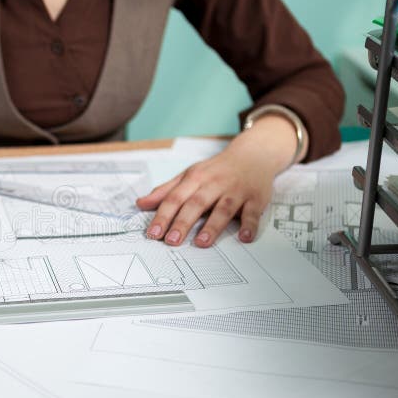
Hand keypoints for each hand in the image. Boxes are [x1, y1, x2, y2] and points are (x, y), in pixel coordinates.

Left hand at [136, 114, 302, 246]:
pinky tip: (244, 238)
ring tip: (201, 243)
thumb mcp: (189, 175)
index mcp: (195, 178)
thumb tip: (141, 204)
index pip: (175, 198)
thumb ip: (165, 191)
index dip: (163, 215)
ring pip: (223, 209)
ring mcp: (236, 191)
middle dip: (183, 223)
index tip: (152, 233)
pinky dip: (249, 225)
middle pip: (196, 204)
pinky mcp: (256, 198)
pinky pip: (253, 213)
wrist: (253, 155)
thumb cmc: (216, 170)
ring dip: (212, 226)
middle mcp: (215, 184)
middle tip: (171, 241)